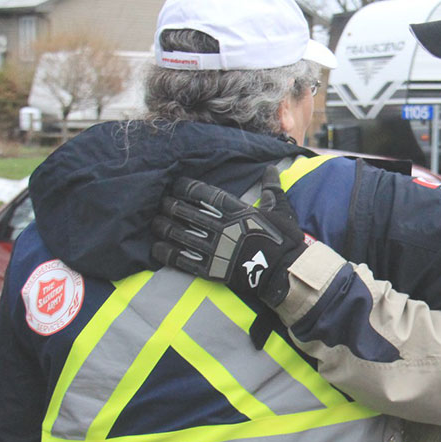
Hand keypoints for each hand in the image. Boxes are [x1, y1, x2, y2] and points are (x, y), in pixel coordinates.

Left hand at [151, 177, 309, 306]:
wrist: (284, 272)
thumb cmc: (284, 240)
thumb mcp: (281, 210)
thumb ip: (272, 188)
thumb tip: (270, 169)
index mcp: (235, 210)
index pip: (202, 193)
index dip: (185, 187)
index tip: (176, 186)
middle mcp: (220, 227)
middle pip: (184, 212)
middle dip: (169, 206)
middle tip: (162, 203)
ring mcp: (213, 249)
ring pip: (179, 234)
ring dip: (163, 227)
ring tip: (155, 223)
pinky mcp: (210, 269)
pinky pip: (182, 259)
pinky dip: (166, 253)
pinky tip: (157, 248)